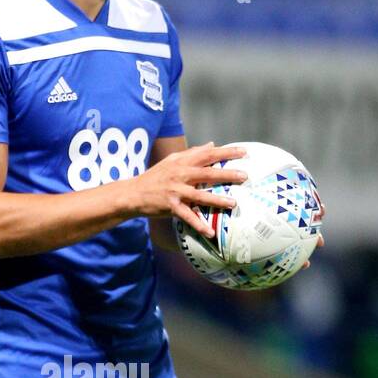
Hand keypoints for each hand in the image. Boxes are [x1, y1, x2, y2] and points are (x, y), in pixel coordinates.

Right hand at [130, 141, 245, 238]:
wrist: (133, 193)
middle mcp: (180, 174)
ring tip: (233, 203)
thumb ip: (193, 153)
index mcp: (182, 162)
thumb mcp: (172, 161)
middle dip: (227, 174)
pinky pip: (187, 217)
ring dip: (217, 200)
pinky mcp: (171, 206)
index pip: (208, 154)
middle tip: (244, 176)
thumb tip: (212, 144)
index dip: (226, 152)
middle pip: (207, 173)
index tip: (244, 152)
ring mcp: (175, 191)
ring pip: (200, 195)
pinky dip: (199, 225)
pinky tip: (210, 232)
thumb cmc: (155, 177)